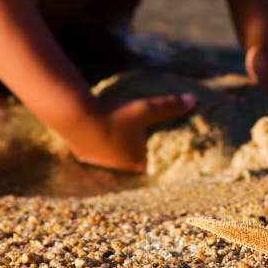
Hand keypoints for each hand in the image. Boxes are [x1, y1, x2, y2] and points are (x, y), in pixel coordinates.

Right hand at [66, 93, 195, 171]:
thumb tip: (194, 100)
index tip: (162, 145)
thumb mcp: (146, 109)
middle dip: (140, 149)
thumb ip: (170, 106)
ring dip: (119, 146)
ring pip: (114, 156)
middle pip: (134, 160)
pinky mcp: (82, 154)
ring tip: (124, 133)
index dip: (158, 155)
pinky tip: (102, 131)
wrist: (73, 115)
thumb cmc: (115, 115)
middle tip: (145, 136)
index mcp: (136, 162)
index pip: (153, 163)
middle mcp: (117, 167)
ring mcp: (98, 162)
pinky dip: (101, 142)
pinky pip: (96, 150)